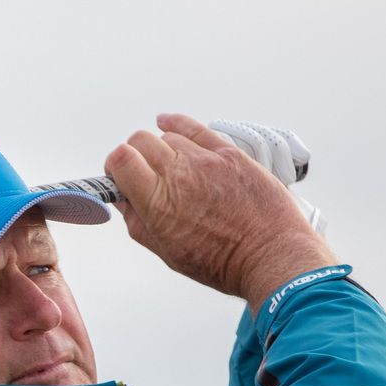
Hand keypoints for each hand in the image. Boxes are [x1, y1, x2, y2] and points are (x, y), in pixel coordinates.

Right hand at [105, 113, 336, 309]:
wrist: (270, 256)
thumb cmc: (221, 261)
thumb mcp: (168, 252)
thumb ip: (139, 223)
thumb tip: (124, 202)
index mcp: (157, 201)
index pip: (120, 160)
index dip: (114, 166)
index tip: (120, 177)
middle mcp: (178, 174)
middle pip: (139, 141)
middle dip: (134, 155)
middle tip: (142, 171)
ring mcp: (205, 160)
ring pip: (166, 136)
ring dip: (161, 148)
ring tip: (170, 166)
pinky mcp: (228, 153)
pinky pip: (194, 127)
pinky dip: (176, 123)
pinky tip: (167, 123)